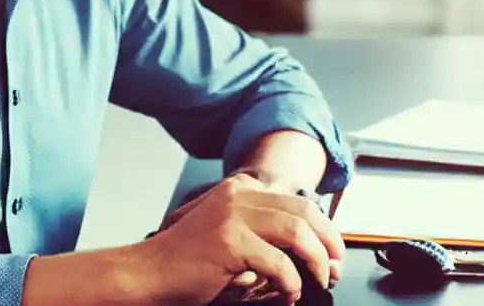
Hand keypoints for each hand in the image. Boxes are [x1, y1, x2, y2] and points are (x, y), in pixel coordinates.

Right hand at [134, 173, 345, 304]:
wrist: (147, 274)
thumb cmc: (189, 262)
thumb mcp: (232, 235)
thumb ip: (266, 234)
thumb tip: (316, 252)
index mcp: (241, 189)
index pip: (298, 202)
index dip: (324, 228)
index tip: (334, 251)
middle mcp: (239, 194)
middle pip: (303, 212)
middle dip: (329, 242)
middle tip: (336, 266)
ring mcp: (233, 215)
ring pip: (297, 232)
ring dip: (316, 261)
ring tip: (319, 281)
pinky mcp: (229, 241)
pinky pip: (278, 262)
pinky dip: (291, 282)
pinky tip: (290, 294)